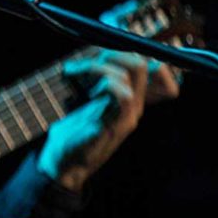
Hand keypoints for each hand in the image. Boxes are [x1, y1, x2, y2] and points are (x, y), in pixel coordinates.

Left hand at [40, 51, 178, 191]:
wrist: (64, 166)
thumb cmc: (73, 134)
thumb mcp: (85, 104)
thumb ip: (96, 83)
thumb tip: (92, 57)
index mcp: (129, 100)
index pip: (153, 68)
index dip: (131, 50)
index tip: (100, 51)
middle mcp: (133, 107)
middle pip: (143, 63)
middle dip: (112, 52)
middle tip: (83, 63)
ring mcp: (127, 116)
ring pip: (131, 73)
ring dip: (97, 65)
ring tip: (72, 73)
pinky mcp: (115, 126)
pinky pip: (124, 95)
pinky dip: (105, 82)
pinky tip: (85, 89)